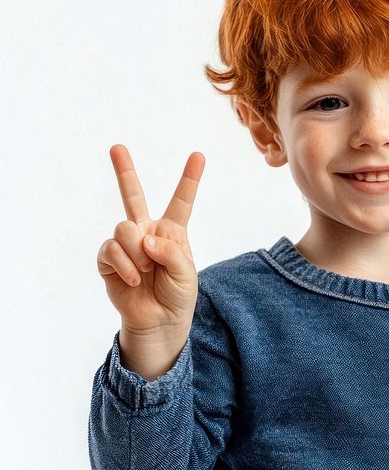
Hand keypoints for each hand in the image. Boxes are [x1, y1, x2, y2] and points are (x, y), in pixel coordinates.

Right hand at [96, 144, 203, 333]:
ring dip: (137, 253)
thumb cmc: (177, 297)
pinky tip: (134, 280)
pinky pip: (111, 249)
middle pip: (133, 196)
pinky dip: (125, 266)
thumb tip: (145, 239)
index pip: (181, 201)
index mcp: (172, 232)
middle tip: (116, 147)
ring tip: (146, 272)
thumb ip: (170, 252)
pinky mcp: (109, 259)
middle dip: (124, 171)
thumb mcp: (186, 274)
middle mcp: (146, 232)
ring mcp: (126, 244)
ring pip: (124, 228)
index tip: (198, 156)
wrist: (159, 322)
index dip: (189, 179)